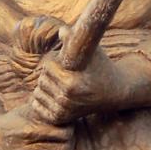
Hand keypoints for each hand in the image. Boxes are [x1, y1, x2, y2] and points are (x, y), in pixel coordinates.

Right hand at [0, 104, 74, 149]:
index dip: (69, 129)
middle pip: (64, 149)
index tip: (68, 125)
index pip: (62, 134)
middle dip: (70, 141)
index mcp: (29, 131)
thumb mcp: (28, 109)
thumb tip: (67, 105)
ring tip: (64, 145)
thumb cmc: (15, 119)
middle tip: (69, 136)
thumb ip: (46, 109)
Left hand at [31, 46, 150, 124]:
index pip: (47, 66)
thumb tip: (61, 30)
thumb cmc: (102, 66)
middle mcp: (66, 99)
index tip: (64, 60)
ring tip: (59, 82)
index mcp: (71, 83)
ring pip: (38, 92)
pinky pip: (37, 107)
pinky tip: (53, 93)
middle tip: (63, 71)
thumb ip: (74, 39)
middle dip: (50, 72)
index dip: (55, 60)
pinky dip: (41, 99)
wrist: (113, 92)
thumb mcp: (91, 50)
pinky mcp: (60, 119)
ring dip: (45, 86)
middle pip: (42, 79)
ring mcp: (63, 111)